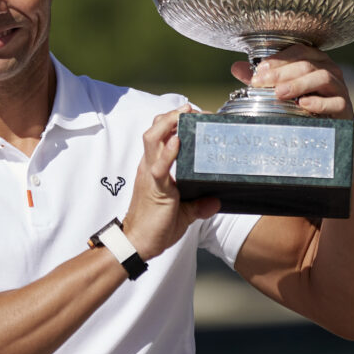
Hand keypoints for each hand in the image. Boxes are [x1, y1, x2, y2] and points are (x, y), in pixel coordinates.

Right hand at [122, 104, 220, 260]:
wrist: (137, 244)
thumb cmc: (156, 226)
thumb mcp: (182, 212)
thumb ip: (198, 205)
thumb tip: (216, 201)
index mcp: (154, 167)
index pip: (160, 135)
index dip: (173, 120)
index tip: (192, 113)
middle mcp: (149, 166)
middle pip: (154, 130)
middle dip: (172, 115)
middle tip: (192, 109)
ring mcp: (150, 175)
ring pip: (152, 139)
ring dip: (168, 124)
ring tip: (184, 114)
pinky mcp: (155, 188)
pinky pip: (160, 166)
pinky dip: (168, 153)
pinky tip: (177, 140)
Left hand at [230, 44, 353, 119]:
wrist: (333, 133)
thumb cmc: (306, 106)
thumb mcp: (283, 90)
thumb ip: (263, 79)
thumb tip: (236, 67)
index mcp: (315, 61)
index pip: (298, 51)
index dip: (277, 59)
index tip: (258, 71)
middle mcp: (329, 70)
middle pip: (306, 64)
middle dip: (281, 72)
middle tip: (260, 82)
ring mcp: (339, 88)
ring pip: (322, 77)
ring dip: (298, 84)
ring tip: (279, 93)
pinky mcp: (345, 107)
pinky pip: (336, 101)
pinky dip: (318, 102)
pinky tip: (303, 104)